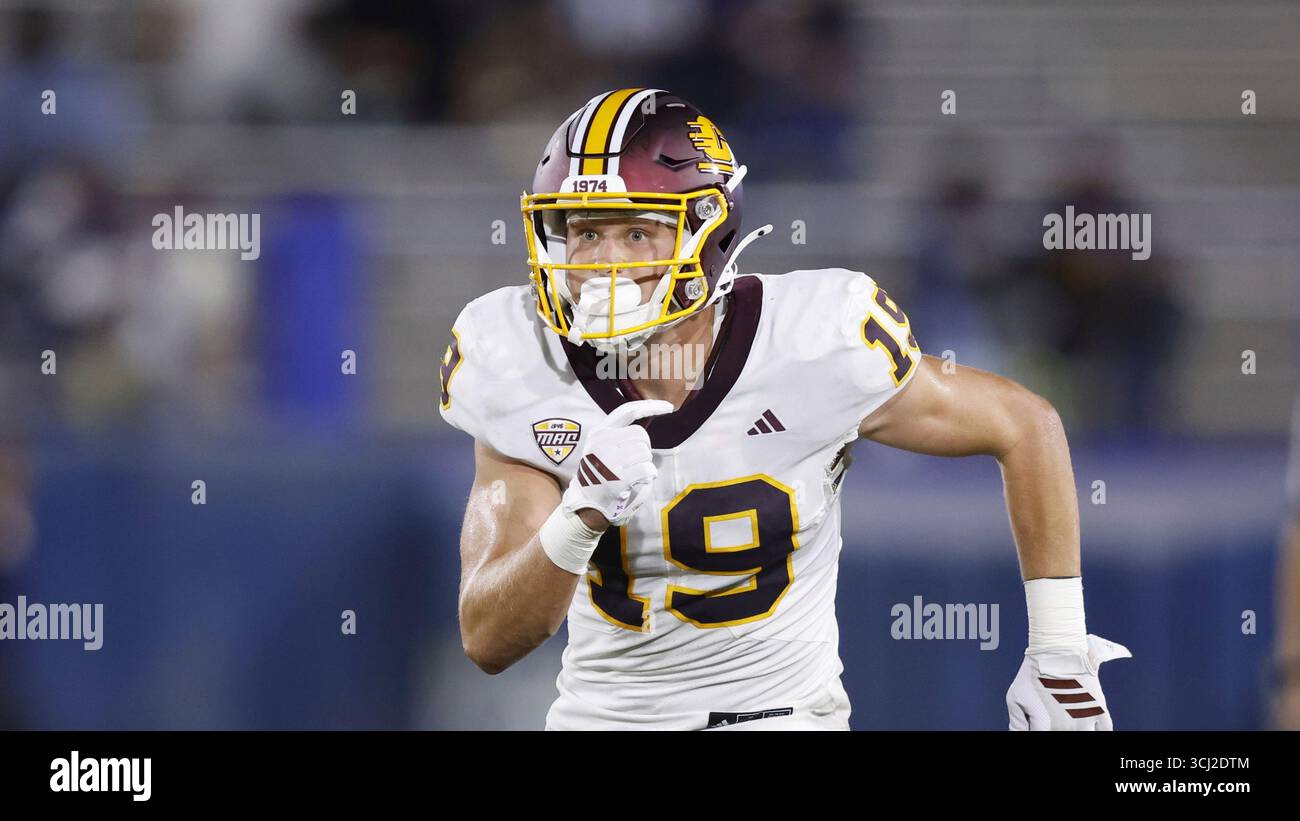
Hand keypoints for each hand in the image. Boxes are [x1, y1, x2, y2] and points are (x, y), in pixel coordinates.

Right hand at [560, 400, 673, 527]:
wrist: (588, 505)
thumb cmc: (600, 474)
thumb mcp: (600, 447)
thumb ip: (619, 433)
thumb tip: (649, 413)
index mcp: (599, 433)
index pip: (627, 412)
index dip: (650, 407)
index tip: (668, 407)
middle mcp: (601, 444)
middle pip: (641, 435)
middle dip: (645, 448)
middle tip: (635, 461)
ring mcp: (609, 461)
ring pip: (645, 452)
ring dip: (645, 463)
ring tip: (633, 473)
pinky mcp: (618, 479)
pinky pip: (647, 469)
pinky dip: (649, 475)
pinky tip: (639, 480)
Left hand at [1007, 633, 1131, 729]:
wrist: (1057, 651)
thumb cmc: (1032, 674)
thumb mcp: (1016, 698)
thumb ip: (1017, 724)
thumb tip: (1019, 737)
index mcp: (1045, 727)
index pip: (1041, 740)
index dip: (1038, 733)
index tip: (1039, 726)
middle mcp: (1066, 728)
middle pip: (1064, 738)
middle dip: (1056, 730)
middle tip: (1052, 720)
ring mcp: (1085, 721)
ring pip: (1085, 737)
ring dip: (1078, 732)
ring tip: (1071, 723)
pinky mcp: (1099, 711)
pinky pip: (1105, 731)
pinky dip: (1099, 732)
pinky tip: (1088, 727)